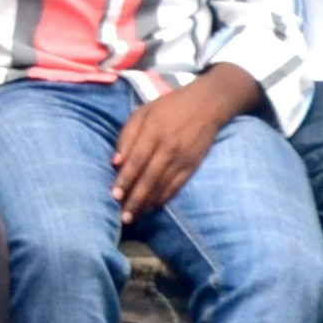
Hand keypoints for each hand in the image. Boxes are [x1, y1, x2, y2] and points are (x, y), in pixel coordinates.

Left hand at [110, 73, 250, 218]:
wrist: (207, 104)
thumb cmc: (169, 107)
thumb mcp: (143, 112)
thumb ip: (127, 135)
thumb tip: (115, 162)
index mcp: (153, 132)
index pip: (136, 161)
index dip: (125, 180)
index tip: (114, 196)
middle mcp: (168, 147)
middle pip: (148, 178)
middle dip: (135, 199)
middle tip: (123, 217)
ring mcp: (182, 158)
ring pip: (162, 186)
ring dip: (147, 204)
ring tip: (133, 217)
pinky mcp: (193, 166)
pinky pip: (176, 186)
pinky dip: (163, 198)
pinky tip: (152, 207)